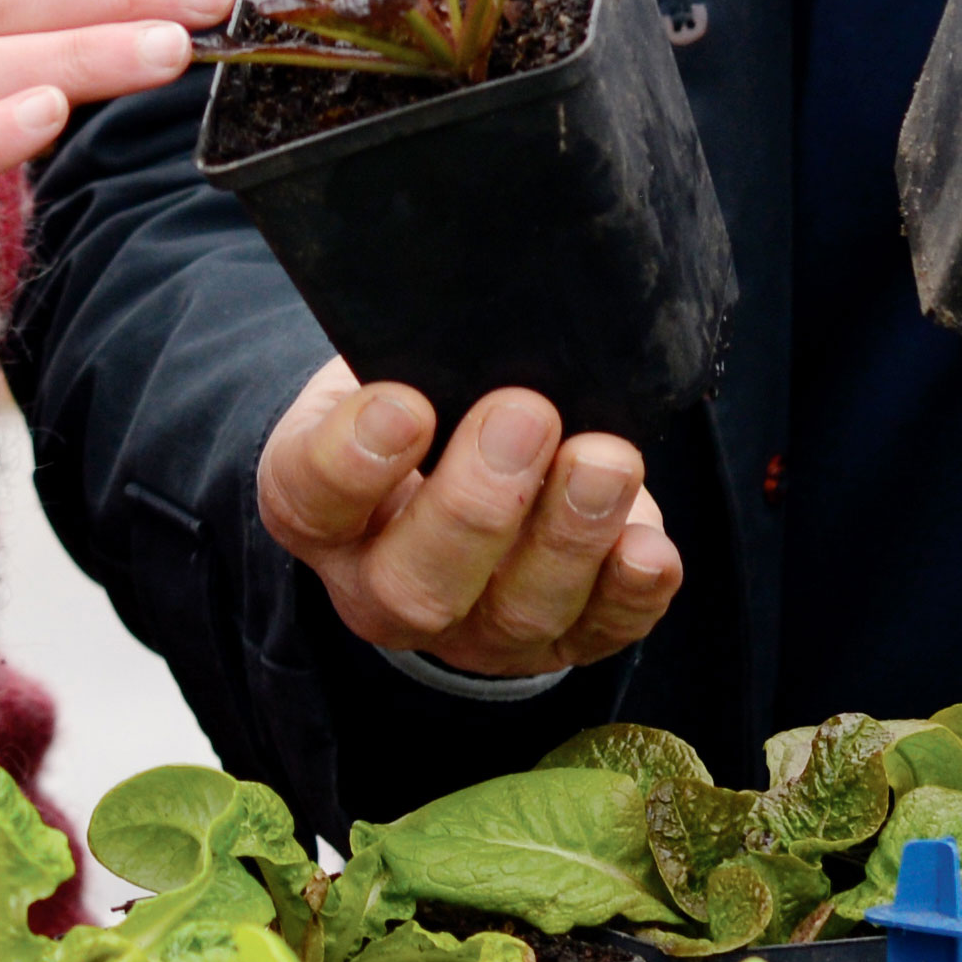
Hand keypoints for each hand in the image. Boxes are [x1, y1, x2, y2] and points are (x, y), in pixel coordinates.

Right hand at [258, 359, 680, 678]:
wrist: (450, 457)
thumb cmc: (418, 392)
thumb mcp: (387, 359)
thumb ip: (416, 348)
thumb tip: (478, 322)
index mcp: (317, 505)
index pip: (312, 497)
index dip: (353, 460)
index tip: (405, 402)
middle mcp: (381, 586)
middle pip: (412, 586)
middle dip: (476, 504)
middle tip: (524, 415)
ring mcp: (471, 627)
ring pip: (516, 612)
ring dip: (568, 536)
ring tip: (605, 461)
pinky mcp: (556, 639)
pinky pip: (596, 633)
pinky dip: (629, 594)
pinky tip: (649, 549)